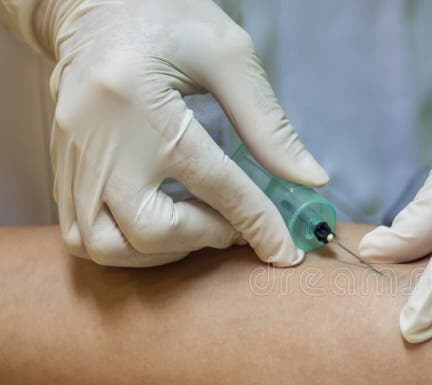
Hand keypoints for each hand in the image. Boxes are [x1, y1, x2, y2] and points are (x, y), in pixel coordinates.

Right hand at [36, 0, 327, 266]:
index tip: (284, 252)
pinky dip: (126, 246)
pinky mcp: (62, 168)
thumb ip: (268, 123)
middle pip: (148, 229)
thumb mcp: (228, 55)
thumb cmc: (165, 19)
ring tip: (196, 226)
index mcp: (140, 103)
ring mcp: (73, 159)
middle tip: (231, 224)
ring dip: (161, 252)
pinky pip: (79, 234)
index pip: (212, 184)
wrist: (94, 6)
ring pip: (104, 245)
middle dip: (203, 239)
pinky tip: (161, 222)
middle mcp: (98, 139)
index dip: (257, 224)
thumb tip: (309, 179)